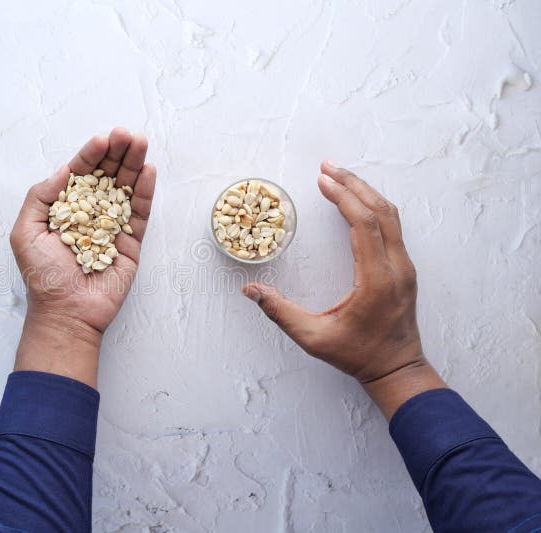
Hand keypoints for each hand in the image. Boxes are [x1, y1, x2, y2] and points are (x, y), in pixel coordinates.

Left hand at [9, 128, 155, 387]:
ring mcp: (112, 226)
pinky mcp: (131, 242)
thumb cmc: (42, 276)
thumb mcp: (25, 232)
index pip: (80, 174)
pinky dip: (145, 191)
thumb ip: (40, 197)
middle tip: (126, 134)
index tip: (101, 138)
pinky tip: (148, 171)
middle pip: (107, 175)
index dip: (90, 155)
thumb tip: (64, 170)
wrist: (66, 313)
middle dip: (117, 153)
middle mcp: (90, 213)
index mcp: (64, 209)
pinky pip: (140, 213)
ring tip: (140, 142)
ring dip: (133, 164)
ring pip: (125, 188)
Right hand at [243, 161, 444, 418]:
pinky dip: (374, 207)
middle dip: (353, 185)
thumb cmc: (357, 355)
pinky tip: (357, 201)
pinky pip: (393, 227)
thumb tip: (250, 291)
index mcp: (377, 280)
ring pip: (391, 216)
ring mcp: (405, 267)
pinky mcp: (405, 269)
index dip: (344, 198)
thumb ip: (280, 312)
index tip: (323, 180)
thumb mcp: (313, 338)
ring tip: (340, 176)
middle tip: (327, 167)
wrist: (397, 369)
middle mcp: (397, 267)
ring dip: (365, 192)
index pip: (364, 225)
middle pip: (381, 211)